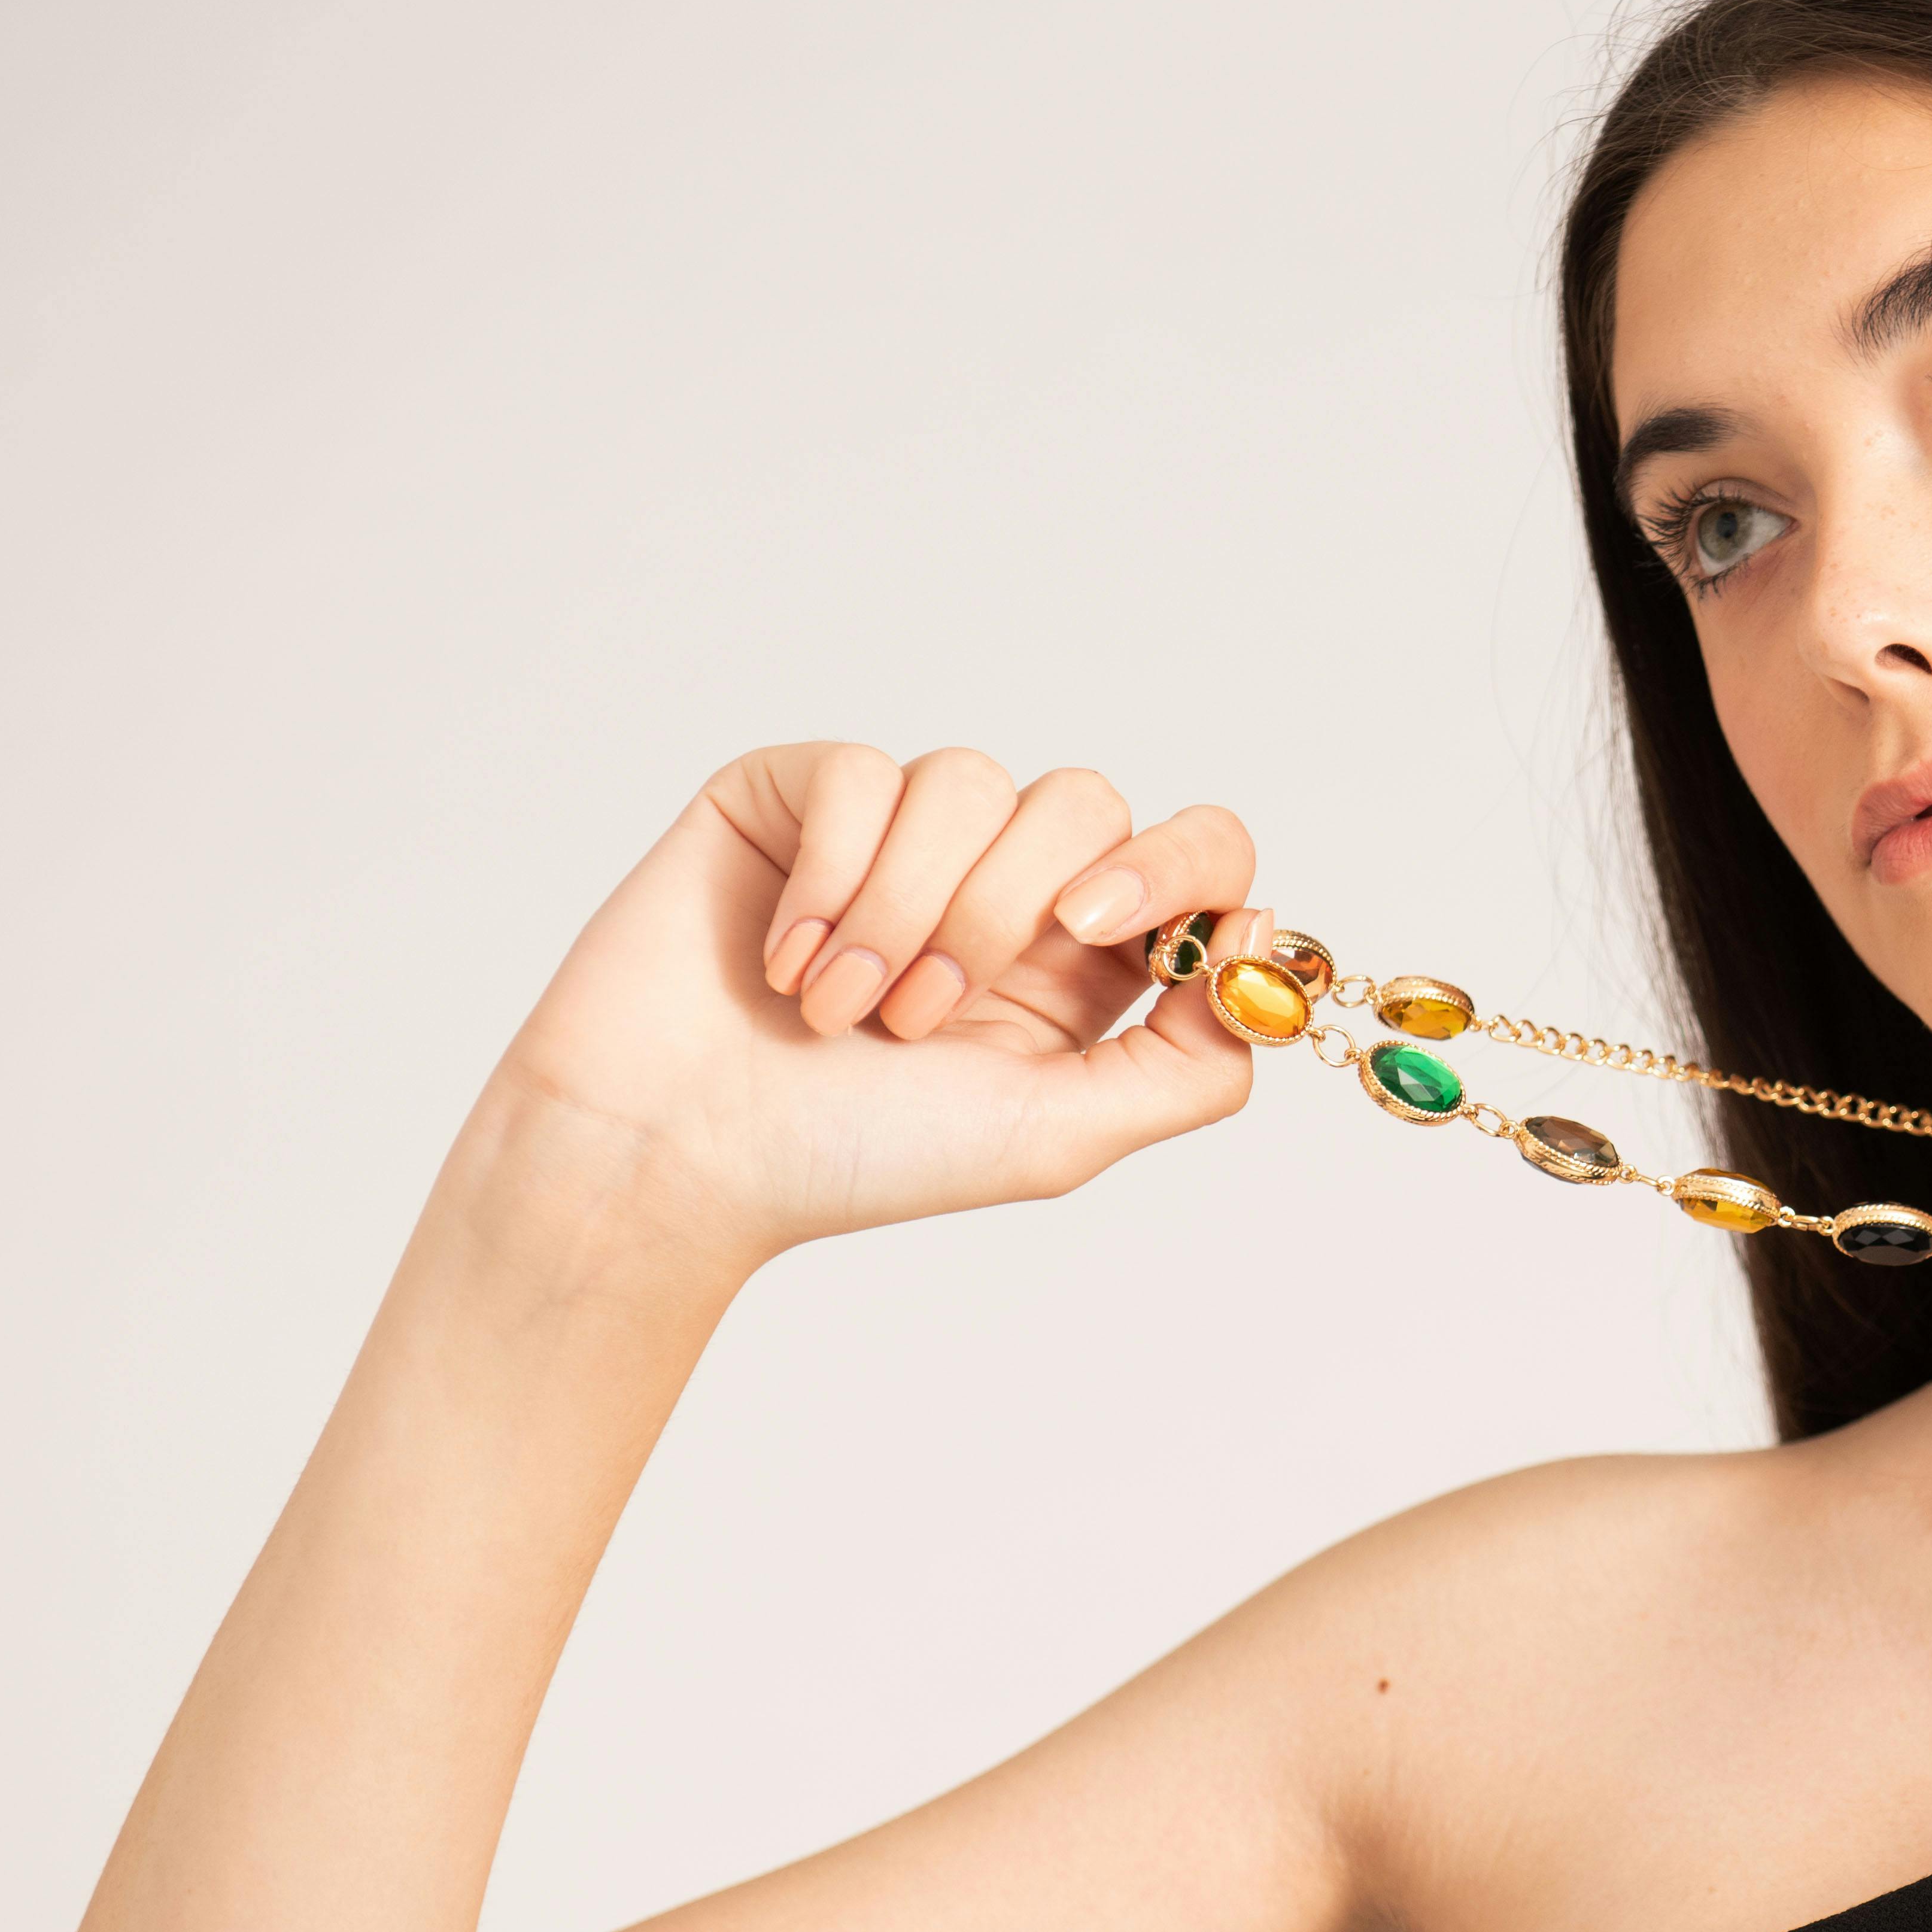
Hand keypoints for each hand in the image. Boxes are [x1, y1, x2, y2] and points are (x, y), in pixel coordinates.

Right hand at [479, 744, 1260, 1266]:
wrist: (671, 1156)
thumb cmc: (851, 1158)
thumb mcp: (1058, 1135)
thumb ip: (1190, 1061)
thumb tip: (1260, 941)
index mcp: (1079, 962)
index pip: (1191, 854)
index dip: (1172, 869)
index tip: (1102, 927)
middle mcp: (998, 883)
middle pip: (1084, 803)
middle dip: (1004, 914)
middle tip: (921, 1020)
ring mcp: (897, 832)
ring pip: (972, 783)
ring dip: (909, 914)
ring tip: (840, 1011)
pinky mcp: (801, 795)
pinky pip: (868, 773)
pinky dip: (832, 880)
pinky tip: (782, 963)